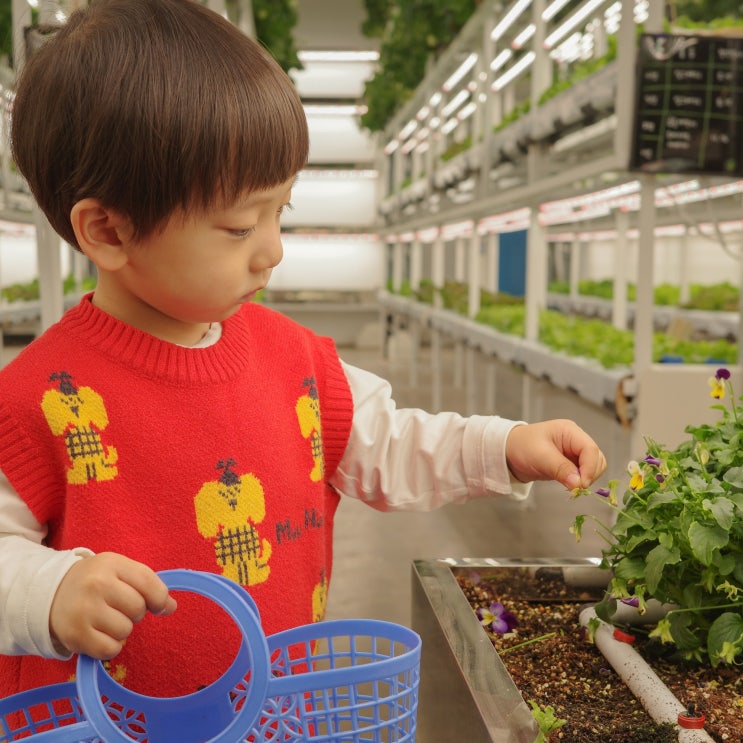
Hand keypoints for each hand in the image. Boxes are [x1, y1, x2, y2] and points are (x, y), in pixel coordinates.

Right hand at [49, 552, 176, 658]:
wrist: (51, 593)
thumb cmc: (95, 580)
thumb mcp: (120, 571)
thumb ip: (148, 584)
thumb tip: (171, 607)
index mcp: (111, 563)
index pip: (148, 582)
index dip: (160, 598)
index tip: (158, 604)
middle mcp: (96, 585)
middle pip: (138, 609)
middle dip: (135, 612)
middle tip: (118, 607)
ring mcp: (83, 611)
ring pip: (125, 631)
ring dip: (121, 629)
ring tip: (106, 618)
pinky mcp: (75, 636)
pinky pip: (110, 650)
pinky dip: (110, 647)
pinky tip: (99, 634)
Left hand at [505, 419, 606, 491]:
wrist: (508, 452)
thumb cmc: (521, 447)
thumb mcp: (540, 456)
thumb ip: (560, 468)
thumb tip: (579, 484)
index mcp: (570, 431)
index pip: (590, 449)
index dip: (590, 468)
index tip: (582, 484)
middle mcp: (575, 441)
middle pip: (596, 458)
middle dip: (590, 474)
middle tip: (575, 487)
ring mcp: (573, 452)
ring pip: (593, 467)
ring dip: (586, 479)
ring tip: (570, 486)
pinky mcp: (570, 464)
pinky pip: (583, 474)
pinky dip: (579, 482)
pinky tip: (569, 486)